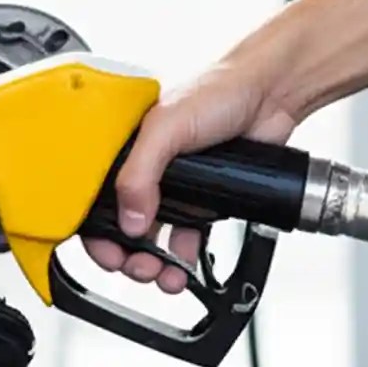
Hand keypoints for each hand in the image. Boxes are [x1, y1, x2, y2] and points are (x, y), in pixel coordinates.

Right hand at [82, 38, 300, 293]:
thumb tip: (128, 222)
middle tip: (140, 268)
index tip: (108, 255)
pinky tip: (187, 265)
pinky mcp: (205, 198)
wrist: (271, 94)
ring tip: (165, 276)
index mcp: (127, 149)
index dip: (97, 233)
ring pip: (155, 238)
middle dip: (127, 256)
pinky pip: (189, 237)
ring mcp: (177, 186)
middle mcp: (148, 170)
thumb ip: (140, 174)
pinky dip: (185, 258)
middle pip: (123, 227)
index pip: (97, 199)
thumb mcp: (165, 127)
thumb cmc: (218, 91)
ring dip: (155, 264)